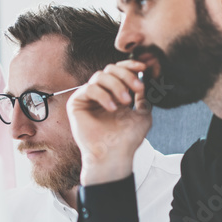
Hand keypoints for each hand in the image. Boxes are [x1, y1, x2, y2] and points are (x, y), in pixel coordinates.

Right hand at [67, 59, 152, 185]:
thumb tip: (146, 82)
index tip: (144, 68)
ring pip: (100, 76)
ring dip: (116, 85)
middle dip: (126, 75)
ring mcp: (87, 98)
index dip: (130, 66)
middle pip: (110, 69)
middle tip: (137, 88)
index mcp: (114, 95)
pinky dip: (103, 96)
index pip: (119, 71)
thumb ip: (143, 98)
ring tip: (125, 102)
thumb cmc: (127, 139)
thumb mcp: (143, 115)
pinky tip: (112, 108)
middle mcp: (100, 94)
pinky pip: (89, 88)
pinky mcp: (76, 104)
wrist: (115, 156)